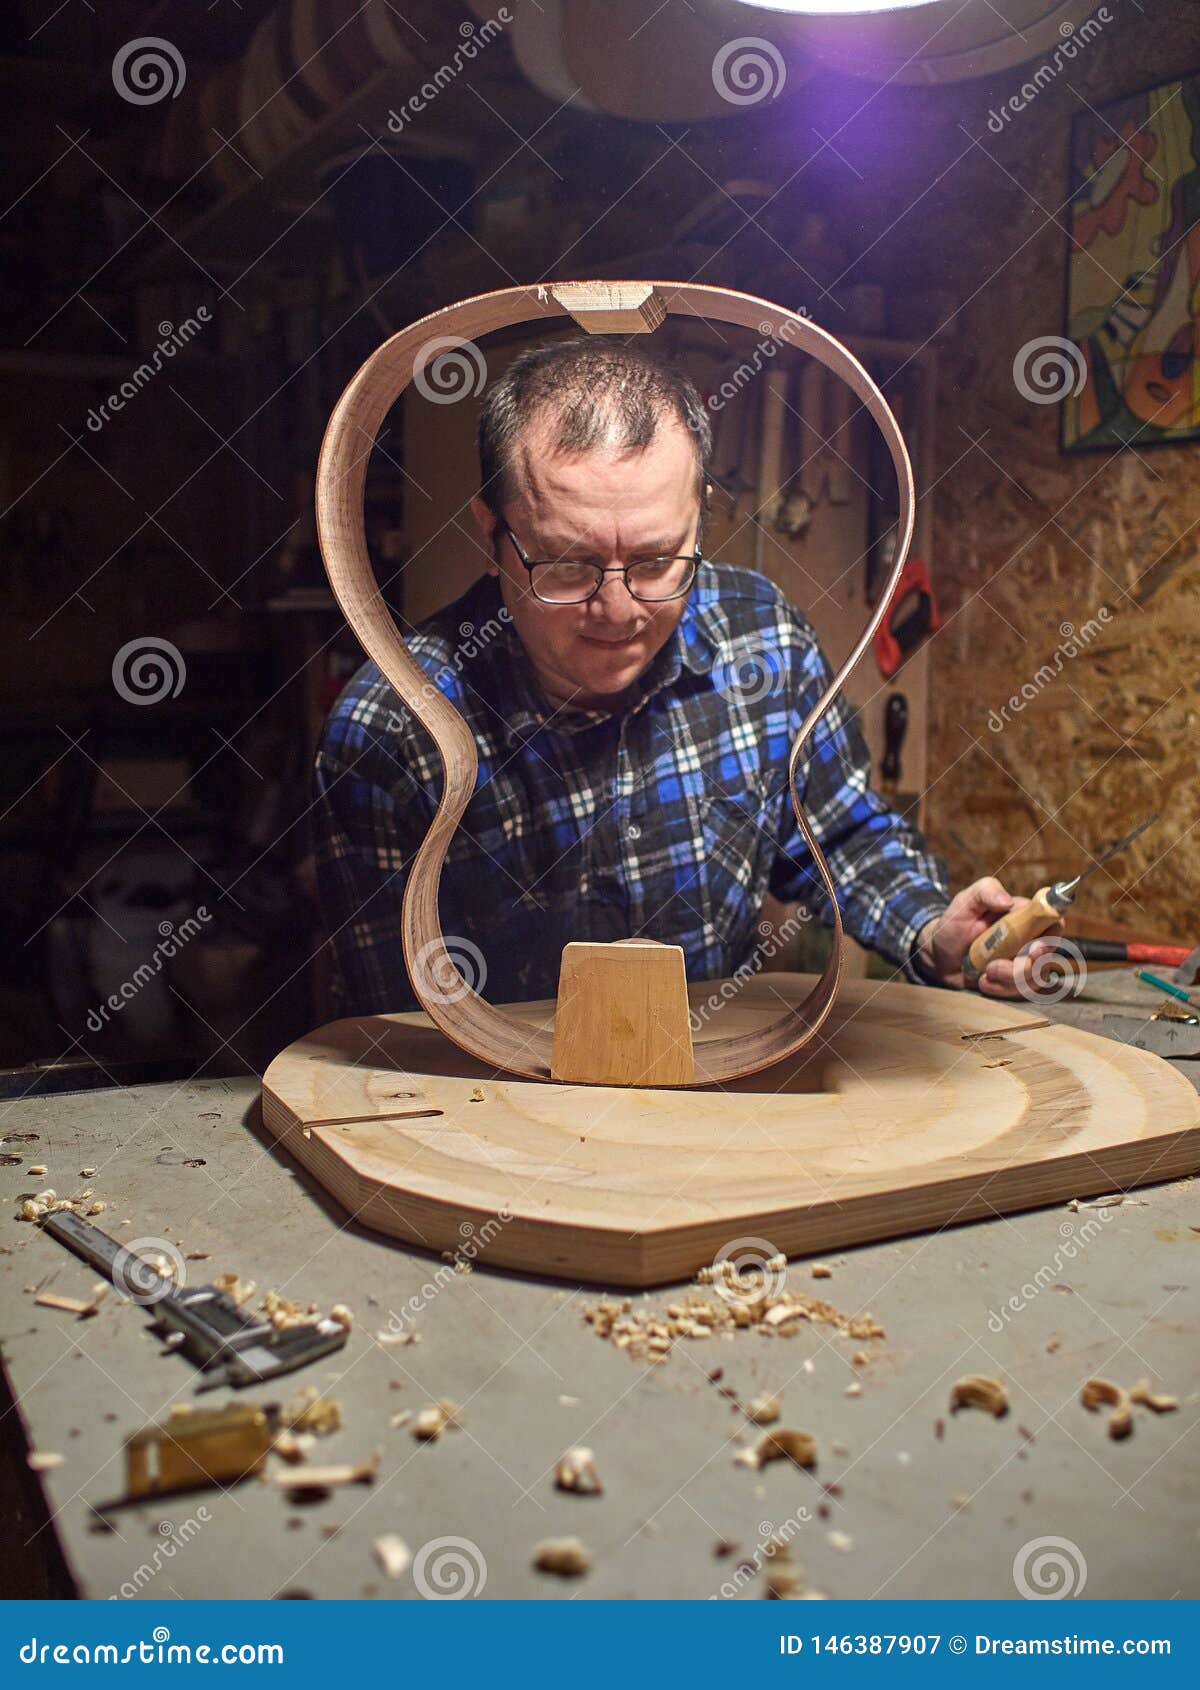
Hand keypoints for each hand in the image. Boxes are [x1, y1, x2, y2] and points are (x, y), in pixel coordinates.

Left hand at [914, 877, 1064, 997]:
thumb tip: (1006, 900)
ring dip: (1008, 980)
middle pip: (1046, 957)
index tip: (1034, 950)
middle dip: (1023, 967)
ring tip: (984, 972)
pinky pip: (1021, 991)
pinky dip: (1000, 989)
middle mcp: (1030, 939)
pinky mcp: (1014, 981)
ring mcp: (1023, 962)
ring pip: (1035, 978)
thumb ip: (985, 891)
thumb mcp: (966, 901)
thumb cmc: (955, 923)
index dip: (1051, 937)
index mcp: (1024, 916)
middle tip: (993, 966)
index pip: (1054, 922)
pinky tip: (983, 981)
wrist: (940, 954)